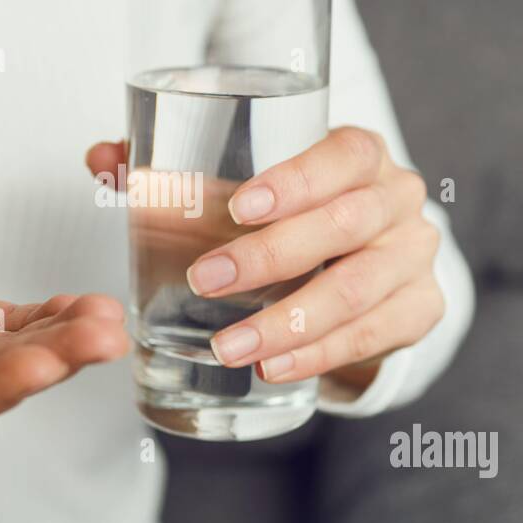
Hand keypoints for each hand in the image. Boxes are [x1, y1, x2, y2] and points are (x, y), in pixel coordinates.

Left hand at [86, 127, 443, 388]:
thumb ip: (173, 168)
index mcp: (360, 154)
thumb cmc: (294, 210)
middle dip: (272, 257)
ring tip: (228, 346)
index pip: (343, 155)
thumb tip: (101, 159)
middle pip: (346, 225)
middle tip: (205, 282)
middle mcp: (398, 199)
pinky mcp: (421, 309)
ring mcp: (414, 257)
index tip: (239, 208)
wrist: (365, 254)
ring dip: (288, 322)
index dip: (297, 179)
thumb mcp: (247, 183)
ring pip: (358, 290)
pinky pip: (373, 336)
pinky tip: (272, 367)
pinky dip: (319, 355)